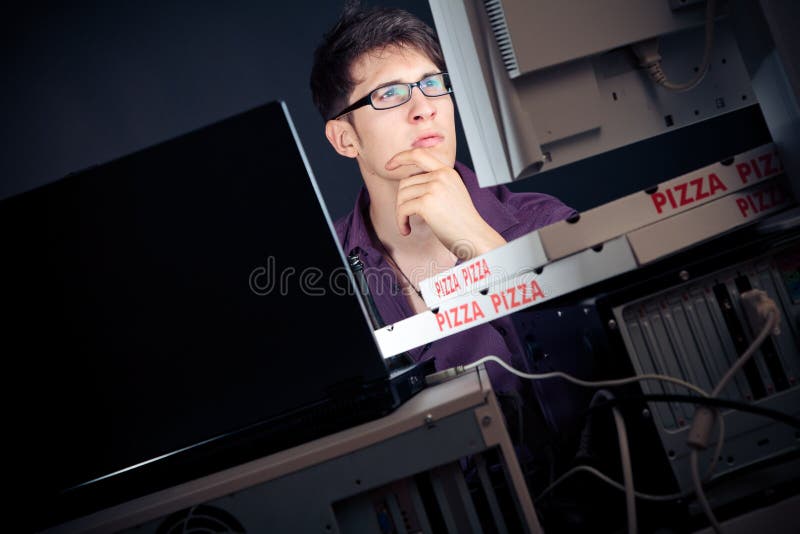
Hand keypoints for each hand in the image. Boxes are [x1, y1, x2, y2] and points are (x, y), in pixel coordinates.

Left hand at [385, 148, 505, 258]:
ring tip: (406, 225)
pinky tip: (406, 230)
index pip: (418, 154)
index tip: (389, 165)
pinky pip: (402, 209)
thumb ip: (435, 184)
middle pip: (405, 182)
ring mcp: (434, 188)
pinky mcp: (427, 203)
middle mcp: (441, 176)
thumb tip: (408, 185)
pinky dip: (400, 221)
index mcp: (447, 172)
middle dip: (401, 201)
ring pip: (401, 196)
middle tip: (405, 216)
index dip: (400, 157)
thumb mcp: (452, 194)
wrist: (474, 237)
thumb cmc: (463, 222)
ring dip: (400, 213)